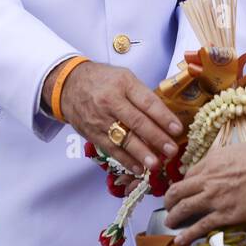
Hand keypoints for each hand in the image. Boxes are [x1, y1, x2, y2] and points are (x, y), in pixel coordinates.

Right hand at [46, 60, 182, 174]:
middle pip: (137, 122)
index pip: (147, 102)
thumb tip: (165, 119)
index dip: (163, 116)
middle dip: (156, 138)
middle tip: (172, 150)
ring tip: (156, 164)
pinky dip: (126, 160)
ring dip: (141, 153)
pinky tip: (139, 168)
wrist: (68, 84)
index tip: (177, 129)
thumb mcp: (124, 77)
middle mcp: (111, 101)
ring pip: (123, 138)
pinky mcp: (92, 133)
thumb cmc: (102, 80)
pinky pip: (111, 149)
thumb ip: (142, 95)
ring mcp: (100, 118)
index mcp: (123, 83)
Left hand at [163, 125, 245, 245]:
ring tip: (170, 223)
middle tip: (168, 207)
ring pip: (184, 208)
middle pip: (179, 190)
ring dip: (174, 217)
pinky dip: (188, 234)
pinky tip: (180, 240)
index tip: (183, 191)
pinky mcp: (224, 214)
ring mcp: (214, 197)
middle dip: (170, 200)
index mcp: (213, 160)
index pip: (190, 174)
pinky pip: (200, 225)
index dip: (184, 184)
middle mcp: (208, 178)